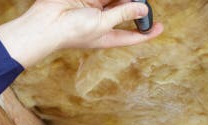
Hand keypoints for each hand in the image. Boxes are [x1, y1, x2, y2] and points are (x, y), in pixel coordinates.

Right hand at [0, 1, 162, 68]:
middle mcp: (103, 23)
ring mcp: (94, 9)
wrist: (47, 22)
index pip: (132, 36)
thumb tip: (142, 10)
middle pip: (125, 12)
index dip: (147, 32)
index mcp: (108, 36)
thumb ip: (123, 14)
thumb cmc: (73, 31)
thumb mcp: (103, 24)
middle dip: (135, 5)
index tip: (160, 27)